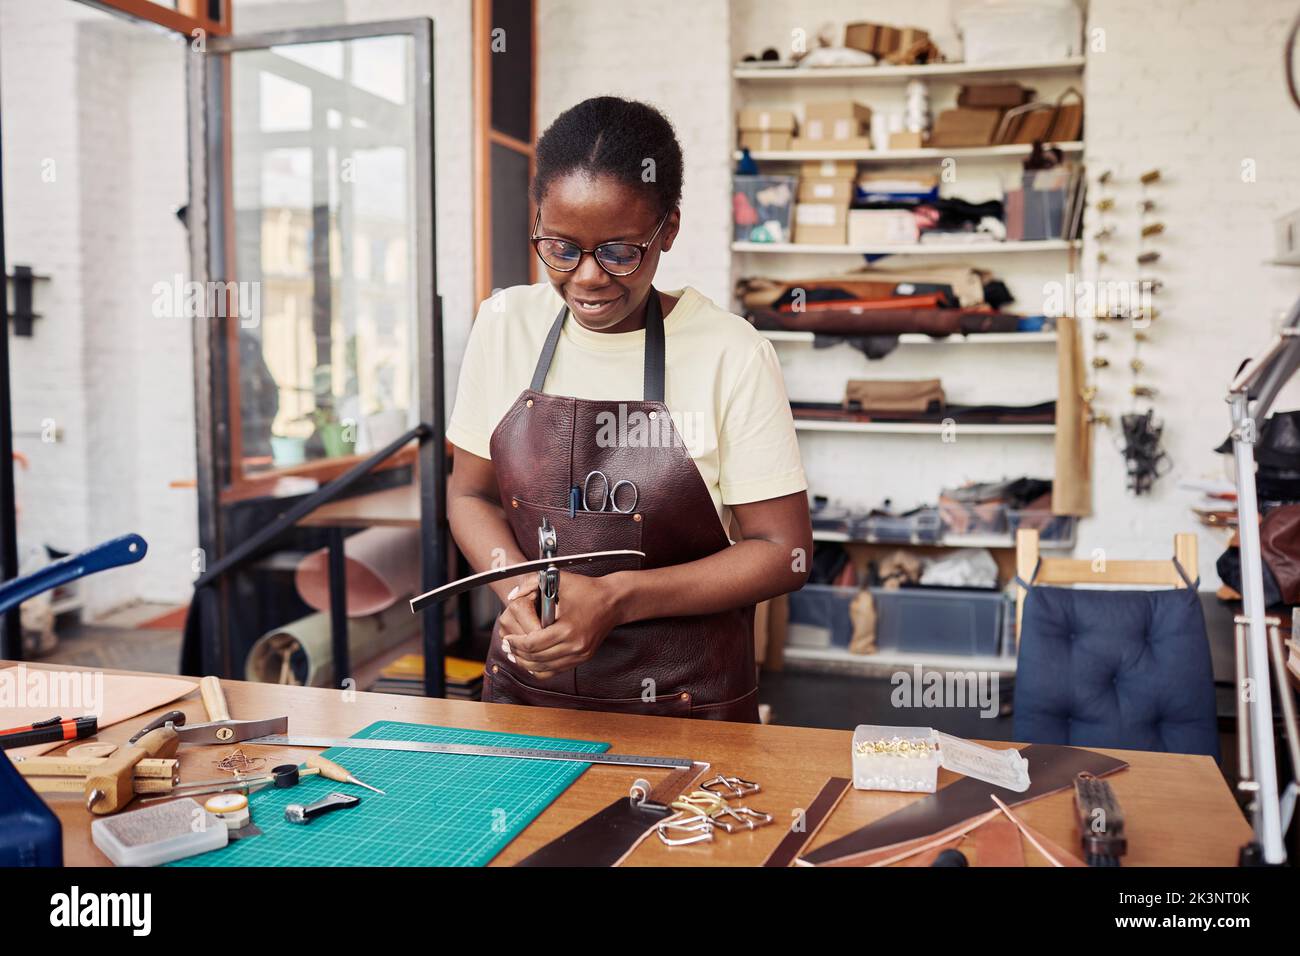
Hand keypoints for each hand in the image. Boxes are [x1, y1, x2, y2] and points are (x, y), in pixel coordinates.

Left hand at [497, 572, 622, 679]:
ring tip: (516, 656)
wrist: (614, 600)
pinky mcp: (583, 658)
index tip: (508, 639)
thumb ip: (531, 583)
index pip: (533, 644)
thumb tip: (512, 596)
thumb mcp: (559, 580)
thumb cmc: (587, 589)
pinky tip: (531, 662)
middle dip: (518, 654)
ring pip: (545, 668)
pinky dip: (541, 669)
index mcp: (567, 628)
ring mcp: (580, 654)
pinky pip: (557, 670)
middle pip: (536, 658)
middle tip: (508, 647)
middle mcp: (575, 646)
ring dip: (527, 663)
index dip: (516, 643)